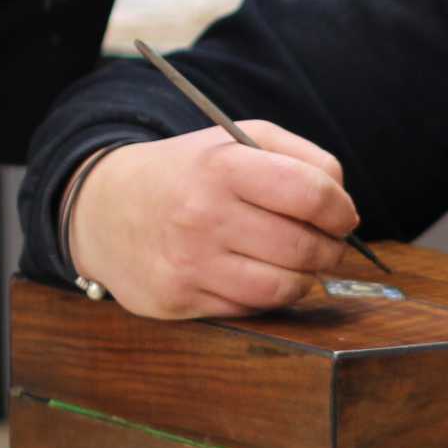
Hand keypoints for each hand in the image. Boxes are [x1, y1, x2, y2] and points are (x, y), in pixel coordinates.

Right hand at [68, 123, 359, 318]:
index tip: (342, 216)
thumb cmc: (187, 172)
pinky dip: (268, 296)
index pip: (311, 194)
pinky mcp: (179, 300)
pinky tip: (260, 274)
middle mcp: (204, 216)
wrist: (105, 208)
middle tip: (329, 244)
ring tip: (301, 263)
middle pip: (303, 247)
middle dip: (331, 249)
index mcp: (223, 167)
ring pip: (283, 287)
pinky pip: (251, 308)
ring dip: (306, 278)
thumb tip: (341, 201)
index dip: (341, 210)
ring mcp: (190, 263)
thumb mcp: (237, 140)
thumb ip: (301, 157)